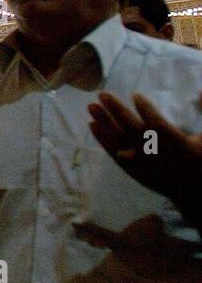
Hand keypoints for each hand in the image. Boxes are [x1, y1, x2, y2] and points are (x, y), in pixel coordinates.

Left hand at [88, 91, 201, 205]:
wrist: (191, 191)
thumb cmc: (200, 159)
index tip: (136, 95)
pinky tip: (91, 124)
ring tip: (91, 106)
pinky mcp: (132, 169)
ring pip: (119, 139)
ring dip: (104, 122)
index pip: (159, 126)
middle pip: (132, 129)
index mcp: (178, 147)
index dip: (147, 110)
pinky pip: (113, 152)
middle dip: (117, 110)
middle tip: (103, 93)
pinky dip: (102, 138)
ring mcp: (142, 163)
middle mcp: (157, 154)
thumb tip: (200, 90)